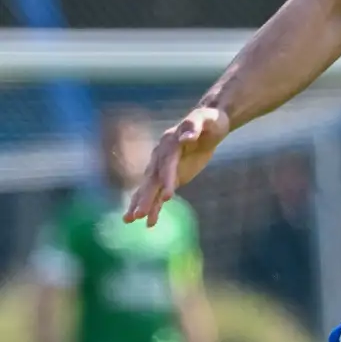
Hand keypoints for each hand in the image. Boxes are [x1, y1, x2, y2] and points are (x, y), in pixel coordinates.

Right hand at [124, 106, 230, 226]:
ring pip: (150, 188)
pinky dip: (154, 207)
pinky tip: (149, 223)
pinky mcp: (170, 177)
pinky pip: (159, 194)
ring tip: (129, 220)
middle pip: (152, 179)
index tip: (168, 196)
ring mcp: (164, 168)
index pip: (167, 163)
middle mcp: (161, 156)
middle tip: (137, 215)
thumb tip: (187, 136)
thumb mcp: (207, 119)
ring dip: (141, 204)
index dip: (167, 178)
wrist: (208, 124)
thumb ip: (196, 125)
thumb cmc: (210, 120)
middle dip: (145, 197)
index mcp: (169, 143)